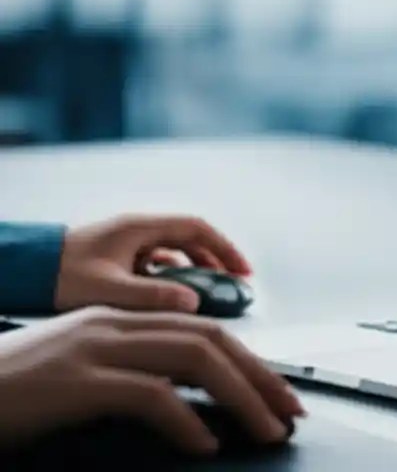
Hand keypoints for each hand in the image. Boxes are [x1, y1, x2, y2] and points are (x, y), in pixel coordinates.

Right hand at [0, 306, 303, 453]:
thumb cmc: (9, 395)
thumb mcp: (79, 380)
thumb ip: (131, 381)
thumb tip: (192, 410)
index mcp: (118, 321)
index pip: (204, 331)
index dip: (251, 362)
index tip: (280, 395)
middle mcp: (113, 325)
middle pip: (212, 339)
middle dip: (262, 377)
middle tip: (292, 413)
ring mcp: (94, 348)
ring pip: (195, 358)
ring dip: (242, 397)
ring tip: (267, 430)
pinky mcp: (74, 382)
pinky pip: (149, 394)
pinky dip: (187, 419)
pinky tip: (205, 444)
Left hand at [55, 214, 252, 313]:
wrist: (20, 271)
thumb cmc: (58, 275)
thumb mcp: (107, 288)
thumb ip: (151, 295)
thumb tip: (192, 302)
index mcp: (138, 228)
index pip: (197, 229)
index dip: (224, 248)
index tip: (242, 271)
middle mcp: (136, 231)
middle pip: (189, 240)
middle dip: (215, 262)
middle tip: (233, 285)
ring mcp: (126, 244)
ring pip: (173, 253)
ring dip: (194, 271)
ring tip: (208, 294)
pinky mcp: (116, 259)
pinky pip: (155, 264)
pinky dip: (171, 278)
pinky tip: (172, 297)